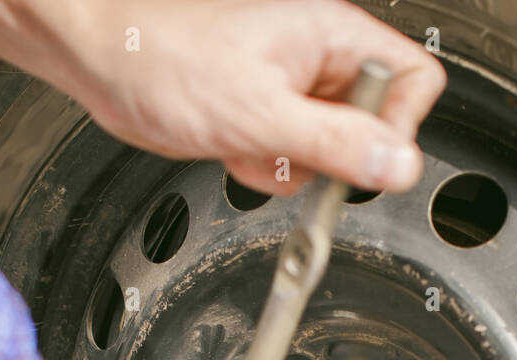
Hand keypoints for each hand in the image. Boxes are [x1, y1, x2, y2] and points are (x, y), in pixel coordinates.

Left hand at [0, 0, 446, 193]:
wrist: (102, 60)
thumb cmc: (162, 59)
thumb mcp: (259, 113)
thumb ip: (336, 142)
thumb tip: (400, 164)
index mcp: (332, 35)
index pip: (413, 80)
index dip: (398, 126)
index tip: (366, 155)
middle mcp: (317, 58)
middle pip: (372, 122)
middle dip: (331, 153)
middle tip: (291, 149)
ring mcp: (291, 88)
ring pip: (329, 148)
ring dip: (290, 164)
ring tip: (249, 142)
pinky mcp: (263, 114)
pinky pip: (289, 156)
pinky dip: (264, 166)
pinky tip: (233, 147)